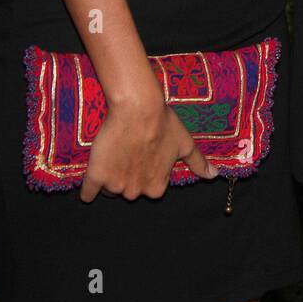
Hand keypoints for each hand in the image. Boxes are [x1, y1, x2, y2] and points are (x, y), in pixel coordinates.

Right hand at [81, 87, 217, 202]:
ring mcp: (115, 186)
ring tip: (116, 153)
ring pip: (110, 189)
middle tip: (130, 152)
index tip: (144, 154)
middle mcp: (136, 192)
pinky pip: (88, 192)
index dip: (146, 170)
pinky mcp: (96, 177)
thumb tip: (214, 176)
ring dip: (111, 177)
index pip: (149, 186)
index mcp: (157, 188)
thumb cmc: (163, 124)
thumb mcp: (185, 144)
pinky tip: (90, 185)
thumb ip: (198, 163)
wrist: (137, 109)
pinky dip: (88, 190)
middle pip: (128, 189)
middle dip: (128, 174)